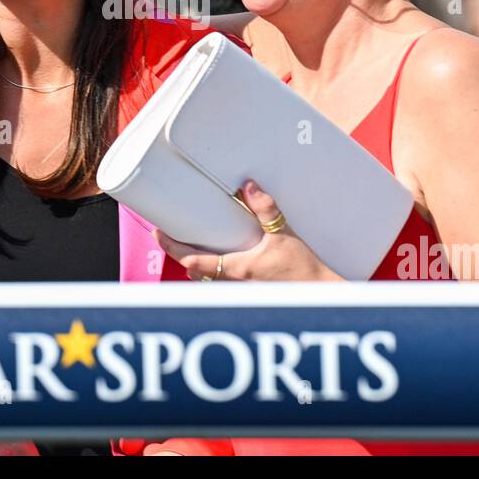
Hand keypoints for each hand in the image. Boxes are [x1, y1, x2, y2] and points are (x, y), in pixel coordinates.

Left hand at [155, 179, 342, 281]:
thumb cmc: (303, 268)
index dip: (172, 247)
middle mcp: (233, 283)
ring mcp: (240, 291)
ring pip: (206, 280)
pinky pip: (222, 283)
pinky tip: (219, 258)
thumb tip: (248, 185)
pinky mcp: (250, 293)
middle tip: (170, 235)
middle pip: (194, 272)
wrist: (319, 292)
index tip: (159, 233)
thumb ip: (265, 208)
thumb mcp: (284, 234)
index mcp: (237, 268)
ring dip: (196, 265)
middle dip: (180, 254)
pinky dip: (212, 271)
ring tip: (191, 244)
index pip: (193, 261)